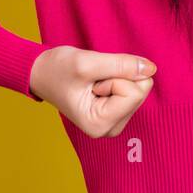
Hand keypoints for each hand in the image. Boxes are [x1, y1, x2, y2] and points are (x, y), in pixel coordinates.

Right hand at [29, 45, 156, 138]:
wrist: (41, 72)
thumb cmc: (57, 69)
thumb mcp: (88, 62)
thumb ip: (121, 65)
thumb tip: (151, 69)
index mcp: (98, 124)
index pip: (134, 93)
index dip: (116, 76)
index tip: (93, 81)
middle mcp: (108, 130)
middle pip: (140, 92)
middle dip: (119, 77)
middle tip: (94, 80)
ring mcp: (113, 124)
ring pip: (139, 89)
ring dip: (117, 77)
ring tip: (93, 82)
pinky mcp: (116, 114)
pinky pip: (134, 89)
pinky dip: (118, 80)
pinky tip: (98, 85)